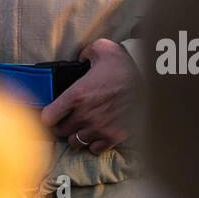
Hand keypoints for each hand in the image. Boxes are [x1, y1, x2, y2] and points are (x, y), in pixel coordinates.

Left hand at [39, 38, 139, 153]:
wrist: (151, 81)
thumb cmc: (125, 65)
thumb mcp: (101, 49)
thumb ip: (85, 53)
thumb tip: (81, 58)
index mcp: (77, 95)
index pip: (48, 117)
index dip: (47, 115)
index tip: (51, 112)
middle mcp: (85, 115)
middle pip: (60, 132)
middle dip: (61, 125)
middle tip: (66, 119)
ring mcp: (99, 128)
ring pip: (75, 143)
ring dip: (75, 135)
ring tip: (80, 127)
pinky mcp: (114, 136)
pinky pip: (94, 149)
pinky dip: (92, 144)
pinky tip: (95, 134)